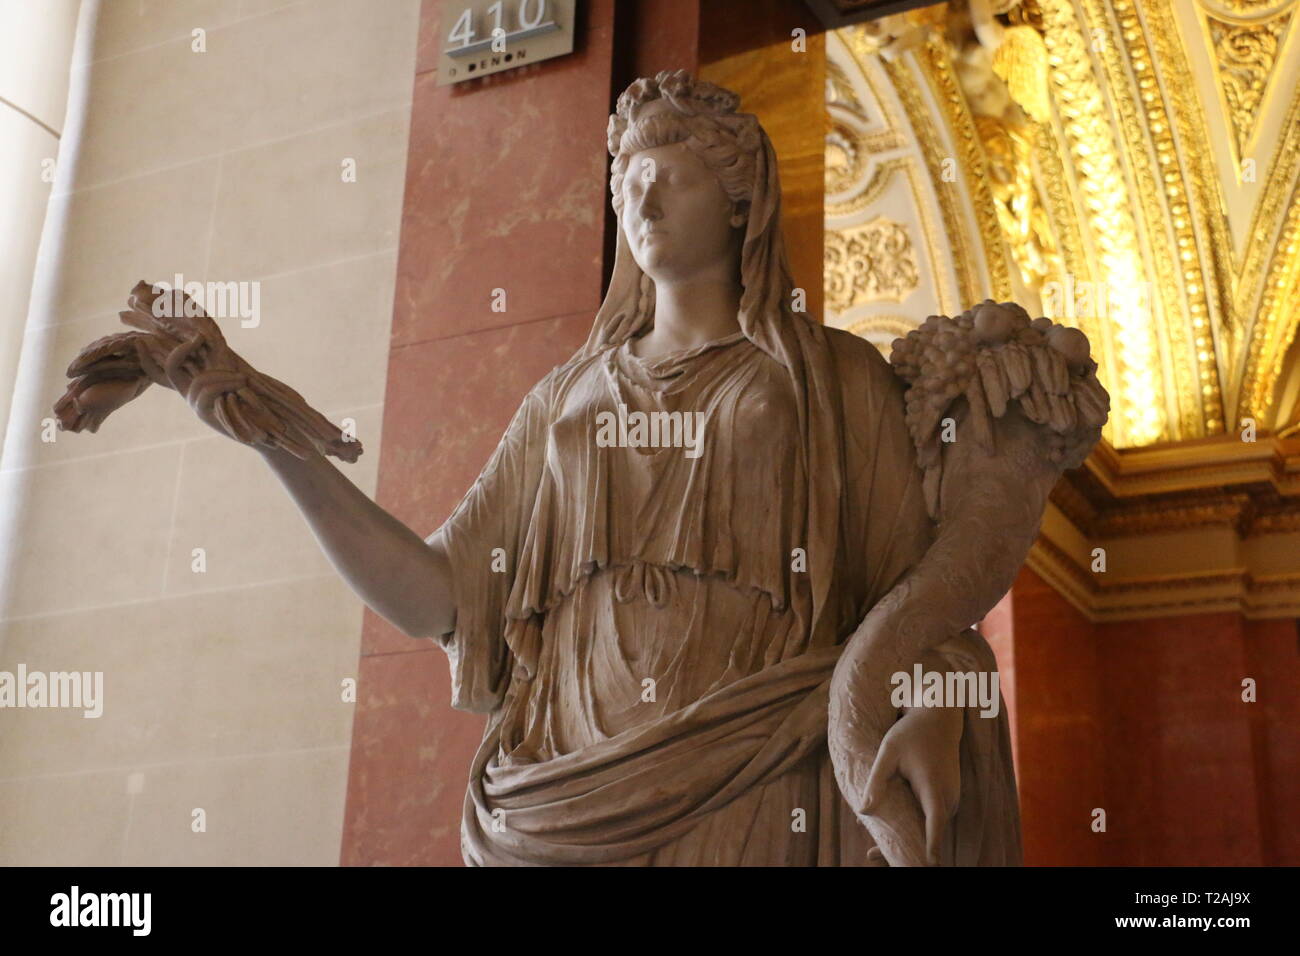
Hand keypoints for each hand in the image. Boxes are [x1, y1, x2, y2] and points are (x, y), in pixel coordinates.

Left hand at [861, 702, 962, 864]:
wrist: (939, 718)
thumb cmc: (911, 733)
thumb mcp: (889, 752)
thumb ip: (876, 782)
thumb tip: (862, 812)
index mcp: (933, 788)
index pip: (934, 824)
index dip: (930, 845)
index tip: (927, 863)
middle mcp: (947, 797)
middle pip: (931, 833)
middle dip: (907, 849)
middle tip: (871, 855)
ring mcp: (951, 798)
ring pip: (932, 826)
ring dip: (911, 838)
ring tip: (876, 849)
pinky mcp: (948, 796)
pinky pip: (933, 817)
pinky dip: (917, 826)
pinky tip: (893, 828)